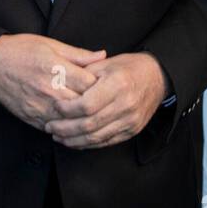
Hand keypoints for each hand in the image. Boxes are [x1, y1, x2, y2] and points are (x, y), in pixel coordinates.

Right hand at [0, 34, 106, 131]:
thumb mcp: (52, 45)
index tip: (106, 84)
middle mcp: (50, 90)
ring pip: (72, 121)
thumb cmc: (21, 50)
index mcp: (58, 69)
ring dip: (82, 118)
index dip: (103, 86)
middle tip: (104, 101)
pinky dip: (66, 127)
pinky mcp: (32, 118)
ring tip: (91, 113)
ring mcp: (41, 107)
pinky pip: (56, 128)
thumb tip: (102, 55)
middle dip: (96, 104)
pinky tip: (73, 122)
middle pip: (84, 105)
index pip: (91, 84)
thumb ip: (79, 54)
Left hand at [45, 53, 166, 149]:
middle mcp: (125, 105)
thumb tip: (59, 84)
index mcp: (117, 84)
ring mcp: (130, 120)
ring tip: (57, 136)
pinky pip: (106, 142)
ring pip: (96, 137)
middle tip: (50, 126)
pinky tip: (74, 141)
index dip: (67, 109)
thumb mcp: (105, 63)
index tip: (55, 107)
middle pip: (89, 124)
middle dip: (65, 128)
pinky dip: (87, 144)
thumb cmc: (127, 68)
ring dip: (73, 140)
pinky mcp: (131, 131)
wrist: (156, 78)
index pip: (87, 104)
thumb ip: (83, 74)